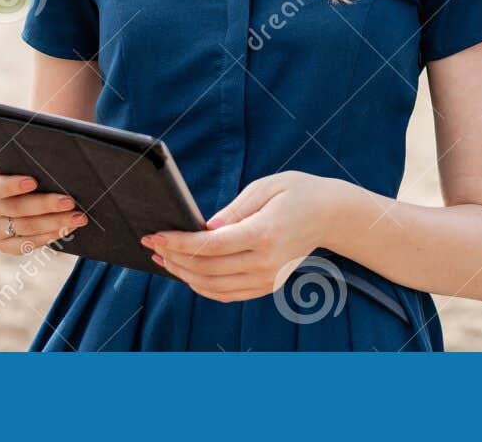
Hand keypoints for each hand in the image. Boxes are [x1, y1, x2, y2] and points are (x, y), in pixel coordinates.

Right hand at [0, 161, 87, 254]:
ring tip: (78, 217)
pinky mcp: (3, 244)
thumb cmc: (27, 170)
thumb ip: (31, 163)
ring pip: (25, 227)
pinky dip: (49, 236)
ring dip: (55, 222)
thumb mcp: (23, 162)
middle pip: (15, 208)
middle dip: (46, 205)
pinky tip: (66, 229)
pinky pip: (26, 244)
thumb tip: (59, 163)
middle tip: (69, 202)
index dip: (11, 185)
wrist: (22, 191)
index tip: (34, 182)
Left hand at [140, 171, 350, 301]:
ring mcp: (268, 278)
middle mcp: (265, 262)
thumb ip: (233, 210)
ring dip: (184, 276)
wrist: (329, 215)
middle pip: (207, 269)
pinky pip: (229, 294)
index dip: (178, 243)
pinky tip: (188, 274)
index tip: (156, 236)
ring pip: (214, 287)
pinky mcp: (268, 285)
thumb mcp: (264, 187)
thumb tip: (204, 228)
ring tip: (164, 261)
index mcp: (263, 233)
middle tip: (152, 246)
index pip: (210, 246)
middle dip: (174, 258)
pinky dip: (204, 288)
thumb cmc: (296, 193)